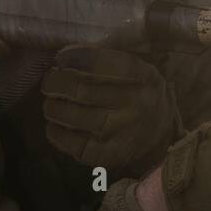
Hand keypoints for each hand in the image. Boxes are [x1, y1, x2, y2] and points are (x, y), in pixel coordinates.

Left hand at [41, 46, 179, 176]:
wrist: (160, 137)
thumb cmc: (141, 95)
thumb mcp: (141, 70)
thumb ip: (112, 57)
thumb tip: (68, 54)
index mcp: (146, 78)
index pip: (110, 63)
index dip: (81, 57)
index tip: (61, 57)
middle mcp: (137, 105)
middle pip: (84, 90)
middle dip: (57, 82)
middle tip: (49, 80)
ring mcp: (123, 133)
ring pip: (75, 117)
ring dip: (53, 107)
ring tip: (50, 103)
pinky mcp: (110, 156)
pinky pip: (75, 145)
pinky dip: (57, 134)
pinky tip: (54, 126)